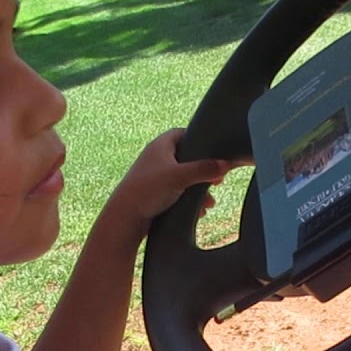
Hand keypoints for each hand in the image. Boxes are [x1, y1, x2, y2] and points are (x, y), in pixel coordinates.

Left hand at [102, 128, 232, 243]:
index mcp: (160, 145)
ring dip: (197, 189)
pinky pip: (176, 193)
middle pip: (186, 158)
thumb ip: (204, 169)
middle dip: (203, 170)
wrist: (125, 217)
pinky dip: (188, 200)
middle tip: (218, 179)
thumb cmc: (149, 189)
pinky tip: (198, 212)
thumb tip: (226, 164)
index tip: (214, 149)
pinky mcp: (154, 194)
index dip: (198, 139)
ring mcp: (154, 176)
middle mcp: (156, 158)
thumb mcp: (180, 177)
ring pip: (183, 178)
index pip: (182, 133)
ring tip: (209, 202)